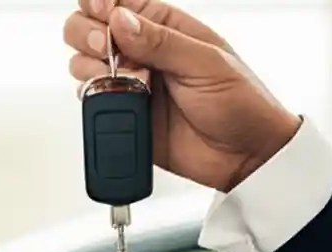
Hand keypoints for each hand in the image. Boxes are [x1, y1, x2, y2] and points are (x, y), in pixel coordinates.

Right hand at [64, 0, 302, 192]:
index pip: (119, 1)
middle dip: (87, 32)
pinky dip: (94, 99)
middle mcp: (145, 52)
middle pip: (90, 27)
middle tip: (105, 48)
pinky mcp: (128, 115)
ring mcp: (133, 83)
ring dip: (89, 66)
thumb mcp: (206, 63)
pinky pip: (94, 102)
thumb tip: (121, 21)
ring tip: (119, 77)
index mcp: (167, 27)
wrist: (247, 157)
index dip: (100, 1)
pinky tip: (117, 100)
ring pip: (84, 63)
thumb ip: (161, 41)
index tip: (99, 10)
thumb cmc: (242, 103)